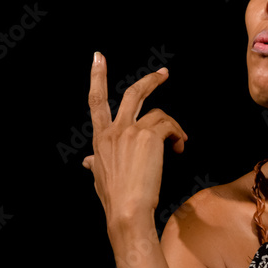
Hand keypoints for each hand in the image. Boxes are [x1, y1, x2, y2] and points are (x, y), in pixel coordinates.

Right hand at [83, 52, 187, 233]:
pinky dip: (178, 136)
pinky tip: (180, 148)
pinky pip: (170, 126)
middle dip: (150, 80)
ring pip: (158, 113)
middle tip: (164, 74)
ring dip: (172, 126)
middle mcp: (114, 130)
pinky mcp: (148, 136)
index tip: (99, 57)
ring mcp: (131, 131)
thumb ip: (94, 164)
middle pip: (132, 93)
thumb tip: (87, 162)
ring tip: (179, 142)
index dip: (97, 76)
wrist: (127, 210)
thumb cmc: (115, 199)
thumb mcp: (99, 177)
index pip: (96, 100)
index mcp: (101, 138)